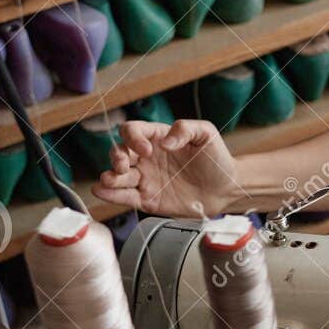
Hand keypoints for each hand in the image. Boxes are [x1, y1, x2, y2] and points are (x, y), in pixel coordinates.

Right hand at [92, 120, 241, 217]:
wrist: (226, 189)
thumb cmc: (216, 159)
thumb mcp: (206, 135)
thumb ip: (186, 129)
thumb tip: (165, 141)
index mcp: (157, 138)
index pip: (132, 131)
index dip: (132, 138)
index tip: (146, 150)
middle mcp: (146, 158)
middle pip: (119, 152)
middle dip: (116, 157)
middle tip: (124, 166)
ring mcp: (145, 179)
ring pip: (117, 176)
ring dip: (110, 177)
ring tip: (109, 179)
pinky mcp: (147, 199)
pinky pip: (125, 197)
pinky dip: (111, 195)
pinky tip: (102, 191)